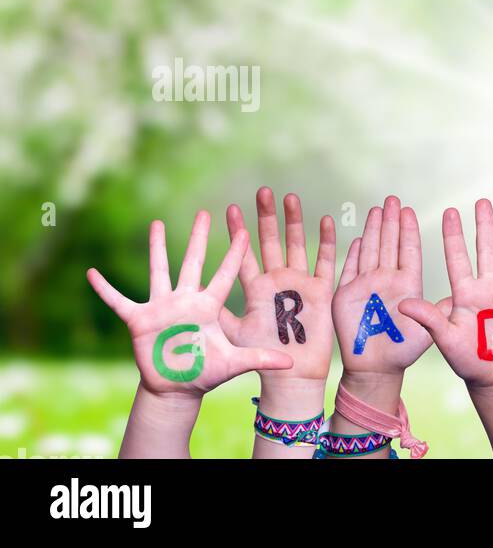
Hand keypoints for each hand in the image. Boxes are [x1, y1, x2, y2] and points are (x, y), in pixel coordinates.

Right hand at [87, 211, 292, 396]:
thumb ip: (261, 359)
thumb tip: (292, 363)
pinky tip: (92, 273)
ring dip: (156, 248)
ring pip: (159, 271)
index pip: (225, 275)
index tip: (244, 230)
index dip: (234, 254)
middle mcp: (186, 300)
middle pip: (193, 262)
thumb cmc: (207, 373)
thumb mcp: (235, 363)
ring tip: (155, 223)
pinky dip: (104, 289)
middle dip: (198, 238)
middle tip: (204, 211)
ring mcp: (162, 307)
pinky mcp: (139, 320)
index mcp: (209, 307)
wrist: (177, 388)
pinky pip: (118, 301)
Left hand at [221, 188, 335, 404]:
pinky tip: (325, 220)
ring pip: (297, 245)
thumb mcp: (236, 338)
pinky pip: (326, 263)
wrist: (293, 378)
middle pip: (271, 242)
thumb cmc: (264, 359)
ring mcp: (300, 285)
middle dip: (267, 217)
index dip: (237, 234)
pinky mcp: (322, 293)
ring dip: (294, 222)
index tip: (228, 210)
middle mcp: (277, 282)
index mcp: (255, 290)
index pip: (243, 256)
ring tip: (290, 197)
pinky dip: (328, 243)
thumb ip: (220, 319)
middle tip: (263, 190)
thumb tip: (188, 304)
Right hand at [333, 196, 432, 375]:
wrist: (375, 368)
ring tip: (377, 209)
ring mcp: (367, 285)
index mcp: (408, 286)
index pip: (408, 252)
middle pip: (389, 245)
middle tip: (393, 199)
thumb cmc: (403, 352)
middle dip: (391, 221)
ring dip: (374, 230)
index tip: (409, 211)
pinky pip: (350, 268)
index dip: (408, 231)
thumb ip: (437, 314)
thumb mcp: (428, 332)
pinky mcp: (347, 295)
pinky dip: (353, 252)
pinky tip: (358, 236)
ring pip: (371, 251)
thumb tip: (457, 297)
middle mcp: (388, 281)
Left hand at [399, 199, 492, 389]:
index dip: (454, 236)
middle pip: (485, 250)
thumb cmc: (466, 360)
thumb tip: (403, 304)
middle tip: (482, 201)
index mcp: (465, 293)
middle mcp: (486, 288)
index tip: (451, 212)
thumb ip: (428, 318)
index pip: (458, 258)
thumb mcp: (445, 338)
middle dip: (484, 225)